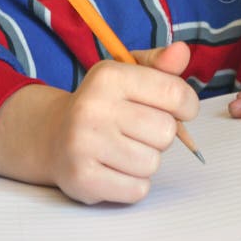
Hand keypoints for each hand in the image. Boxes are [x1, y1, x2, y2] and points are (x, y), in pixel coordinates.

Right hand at [0, 42, 198, 204]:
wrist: (53, 136)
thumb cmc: (105, 103)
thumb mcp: (130, 73)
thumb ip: (161, 63)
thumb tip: (181, 50)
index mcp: (109, 76)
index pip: (176, 94)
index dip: (187, 105)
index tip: (178, 109)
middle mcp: (92, 108)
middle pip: (167, 132)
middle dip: (162, 134)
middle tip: (140, 130)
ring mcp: (84, 145)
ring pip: (153, 163)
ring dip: (147, 159)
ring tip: (125, 148)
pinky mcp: (82, 179)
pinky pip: (137, 189)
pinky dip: (134, 183)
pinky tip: (116, 168)